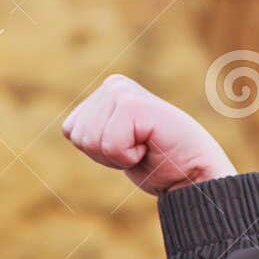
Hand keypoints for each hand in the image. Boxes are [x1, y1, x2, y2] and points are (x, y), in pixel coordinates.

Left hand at [61, 74, 237, 195]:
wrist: (192, 174)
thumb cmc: (156, 162)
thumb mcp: (115, 143)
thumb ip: (94, 130)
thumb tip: (66, 129)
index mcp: (106, 90)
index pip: (70, 131)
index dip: (96, 151)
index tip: (127, 147)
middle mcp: (113, 84)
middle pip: (78, 136)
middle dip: (104, 155)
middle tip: (138, 149)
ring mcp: (122, 91)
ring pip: (90, 141)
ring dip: (117, 156)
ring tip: (144, 147)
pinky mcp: (133, 105)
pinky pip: (109, 145)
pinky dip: (126, 156)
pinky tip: (149, 145)